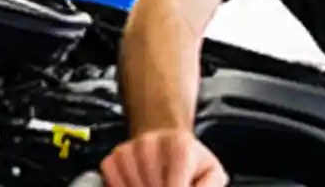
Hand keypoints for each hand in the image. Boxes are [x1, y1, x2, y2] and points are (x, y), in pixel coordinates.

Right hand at [99, 128, 226, 186]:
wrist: (168, 142)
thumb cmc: (191, 162)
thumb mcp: (211, 173)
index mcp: (179, 145)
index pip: (174, 186)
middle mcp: (150, 143)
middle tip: (171, 183)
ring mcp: (128, 151)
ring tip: (157, 184)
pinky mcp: (113, 160)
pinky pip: (113, 185)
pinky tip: (141, 185)